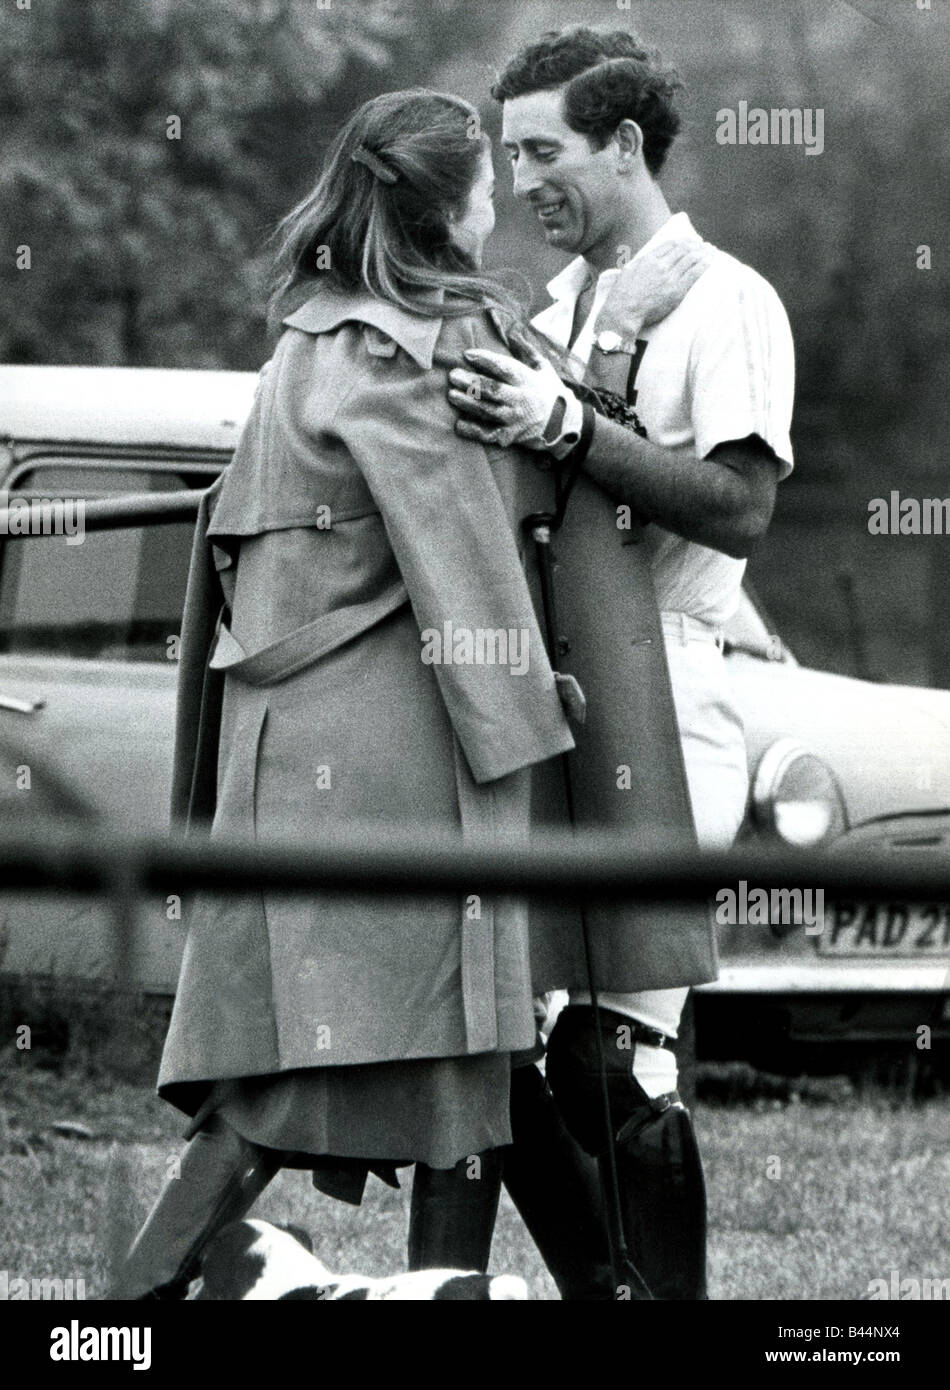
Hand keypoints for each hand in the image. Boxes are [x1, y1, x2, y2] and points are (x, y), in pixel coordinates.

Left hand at [448, 349, 582, 454]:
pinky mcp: (510, 436)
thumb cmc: (551, 393)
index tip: (468, 354)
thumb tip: (512, 331)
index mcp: (527, 380)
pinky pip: (488, 434)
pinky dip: (473, 430)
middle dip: (471, 381)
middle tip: (453, 375)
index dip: (485, 359)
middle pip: (492, 389)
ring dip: (467, 402)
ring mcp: (514, 419)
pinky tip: (459, 424)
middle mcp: (520, 399)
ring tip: (452, 395)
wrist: (566, 425)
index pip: (504, 367)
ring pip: (487, 410)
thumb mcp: (544, 368)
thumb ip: (526, 350)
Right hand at [593, 237, 712, 343]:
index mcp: (648, 258)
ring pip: (691, 259)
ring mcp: (669, 277)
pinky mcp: (676, 291)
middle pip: (683, 250)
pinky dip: (704, 265)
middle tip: (705, 245)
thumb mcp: (628, 271)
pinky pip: (694, 274)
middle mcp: (660, 265)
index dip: (684, 241)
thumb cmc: (621, 296)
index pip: (671, 244)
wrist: (623, 312)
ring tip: (711, 251)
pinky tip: (710, 261)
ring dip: (703, 253)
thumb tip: (646, 260)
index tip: (691, 241)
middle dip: (696, 245)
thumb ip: (640, 263)